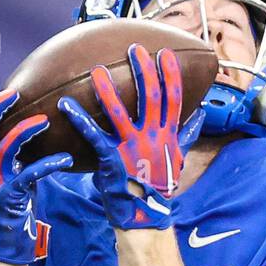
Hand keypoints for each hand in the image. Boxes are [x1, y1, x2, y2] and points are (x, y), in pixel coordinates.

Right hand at [0, 83, 72, 263]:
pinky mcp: (10, 197)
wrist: (3, 248)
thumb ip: (11, 161)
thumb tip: (25, 141)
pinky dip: (47, 165)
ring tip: (45, 121)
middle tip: (16, 94)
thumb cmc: (11, 214)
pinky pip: (28, 175)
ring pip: (4, 146)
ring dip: (25, 129)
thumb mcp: (6, 181)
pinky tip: (65, 160)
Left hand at [59, 43, 204, 230]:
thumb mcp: (178, 159)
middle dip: (144, 71)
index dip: (171, 75)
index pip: (174, 99)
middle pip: (151, 98)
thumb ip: (186, 135)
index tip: (166, 53)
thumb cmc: (158, 186)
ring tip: (97, 70)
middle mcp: (152, 138)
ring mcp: (132, 147)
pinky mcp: (112, 158)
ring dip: (107, 90)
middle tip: (135, 49)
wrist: (144, 215)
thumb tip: (200, 116)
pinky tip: (65, 104)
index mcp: (168, 136)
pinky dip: (79, 118)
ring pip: (120, 112)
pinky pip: (93, 135)